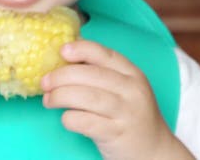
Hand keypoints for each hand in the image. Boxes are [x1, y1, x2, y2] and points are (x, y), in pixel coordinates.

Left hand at [41, 40, 193, 159]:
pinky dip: (69, 118)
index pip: (104, 54)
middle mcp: (132, 90)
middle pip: (90, 75)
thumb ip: (102, 74)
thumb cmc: (131, 116)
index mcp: (133, 74)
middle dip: (61, 76)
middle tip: (45, 82)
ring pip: (85, 97)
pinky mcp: (117, 134)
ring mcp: (127, 113)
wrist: (154, 151)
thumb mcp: (125, 90)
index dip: (81, 49)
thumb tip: (65, 58)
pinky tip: (66, 118)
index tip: (61, 51)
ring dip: (60, 96)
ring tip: (48, 100)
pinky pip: (85, 122)